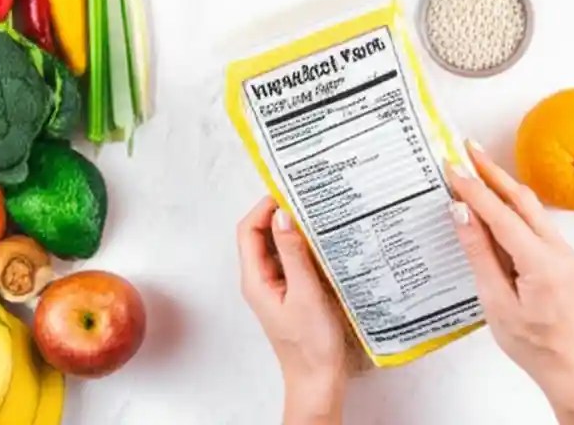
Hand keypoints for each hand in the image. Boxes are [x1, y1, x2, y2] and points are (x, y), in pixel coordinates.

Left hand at [238, 197, 348, 424]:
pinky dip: (305, 248)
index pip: (249, 230)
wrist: (318, 380)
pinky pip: (293, 261)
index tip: (289, 193)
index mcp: (255, 279)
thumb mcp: (305, 293)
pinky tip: (325, 243)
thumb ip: (293, 253)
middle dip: (280, 214)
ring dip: (295, 230)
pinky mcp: (292, 293)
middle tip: (307, 199)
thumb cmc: (310, 344)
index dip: (265, 207)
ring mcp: (276, 286)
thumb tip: (283, 215)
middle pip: (262, 235)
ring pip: (279, 247)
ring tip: (319, 215)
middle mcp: (261, 280)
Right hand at [447, 142, 573, 424]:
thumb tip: (462, 214)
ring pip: (529, 206)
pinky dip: (510, 204)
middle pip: (520, 199)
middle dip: (491, 171)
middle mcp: (557, 249)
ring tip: (475, 165)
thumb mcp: (497, 303)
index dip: (474, 189)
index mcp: (541, 262)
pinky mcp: (558, 256)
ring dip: (501, 184)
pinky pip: (532, 220)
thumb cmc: (534, 344)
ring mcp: (561, 250)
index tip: (452, 168)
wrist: (571, 365)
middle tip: (465, 148)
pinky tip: (492, 202)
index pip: (500, 215)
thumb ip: (480, 255)